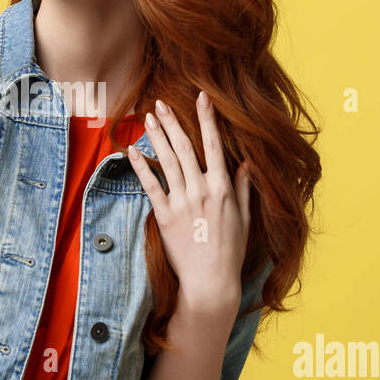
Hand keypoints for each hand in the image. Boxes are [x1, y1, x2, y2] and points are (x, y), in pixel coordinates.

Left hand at [126, 90, 251, 312]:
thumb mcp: (244, 218)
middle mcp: (201, 190)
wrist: (211, 281)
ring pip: (167, 162)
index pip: (214, 145)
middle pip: (185, 148)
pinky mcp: (164, 216)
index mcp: (222, 188)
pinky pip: (150, 186)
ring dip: (157, 137)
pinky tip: (132, 150)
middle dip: (173, 122)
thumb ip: (243, 189)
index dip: (207, 119)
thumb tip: (246, 164)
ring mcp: (182, 202)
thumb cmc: (230, 251)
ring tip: (147, 118)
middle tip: (161, 104)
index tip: (202, 98)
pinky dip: (141, 167)